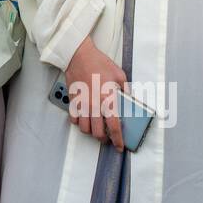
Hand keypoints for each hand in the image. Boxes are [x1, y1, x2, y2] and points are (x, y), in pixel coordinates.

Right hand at [63, 36, 127, 150]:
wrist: (78, 55)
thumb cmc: (98, 63)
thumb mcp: (119, 74)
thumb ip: (125, 90)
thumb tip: (129, 100)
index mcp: (108, 99)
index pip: (114, 127)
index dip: (118, 140)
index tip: (119, 146)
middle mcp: (94, 105)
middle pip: (97, 133)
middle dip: (103, 139)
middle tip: (107, 137)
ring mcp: (82, 104)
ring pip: (84, 129)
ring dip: (91, 132)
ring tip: (95, 128)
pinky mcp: (72, 101)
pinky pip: (74, 119)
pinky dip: (79, 123)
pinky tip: (84, 119)